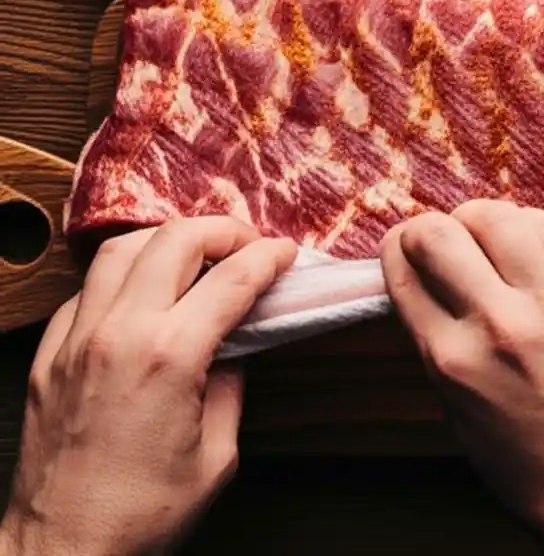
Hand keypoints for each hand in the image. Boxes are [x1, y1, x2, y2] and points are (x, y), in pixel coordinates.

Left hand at [0, 217, 296, 555]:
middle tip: (246, 244)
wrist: (63, 550)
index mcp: (168, 356)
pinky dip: (120, 277)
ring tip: (196, 253)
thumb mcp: (217, 455)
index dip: (268, 258)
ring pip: (119, 250)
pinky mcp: (46, 357)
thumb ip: (230, 387)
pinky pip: (84, 290)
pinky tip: (143, 296)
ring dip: (166, 240)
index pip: (231, 278)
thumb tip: (235, 349)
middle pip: (173, 241)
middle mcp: (117, 334)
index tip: (286, 254)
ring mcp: (74, 340)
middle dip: (221, 231)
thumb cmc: (141, 515)